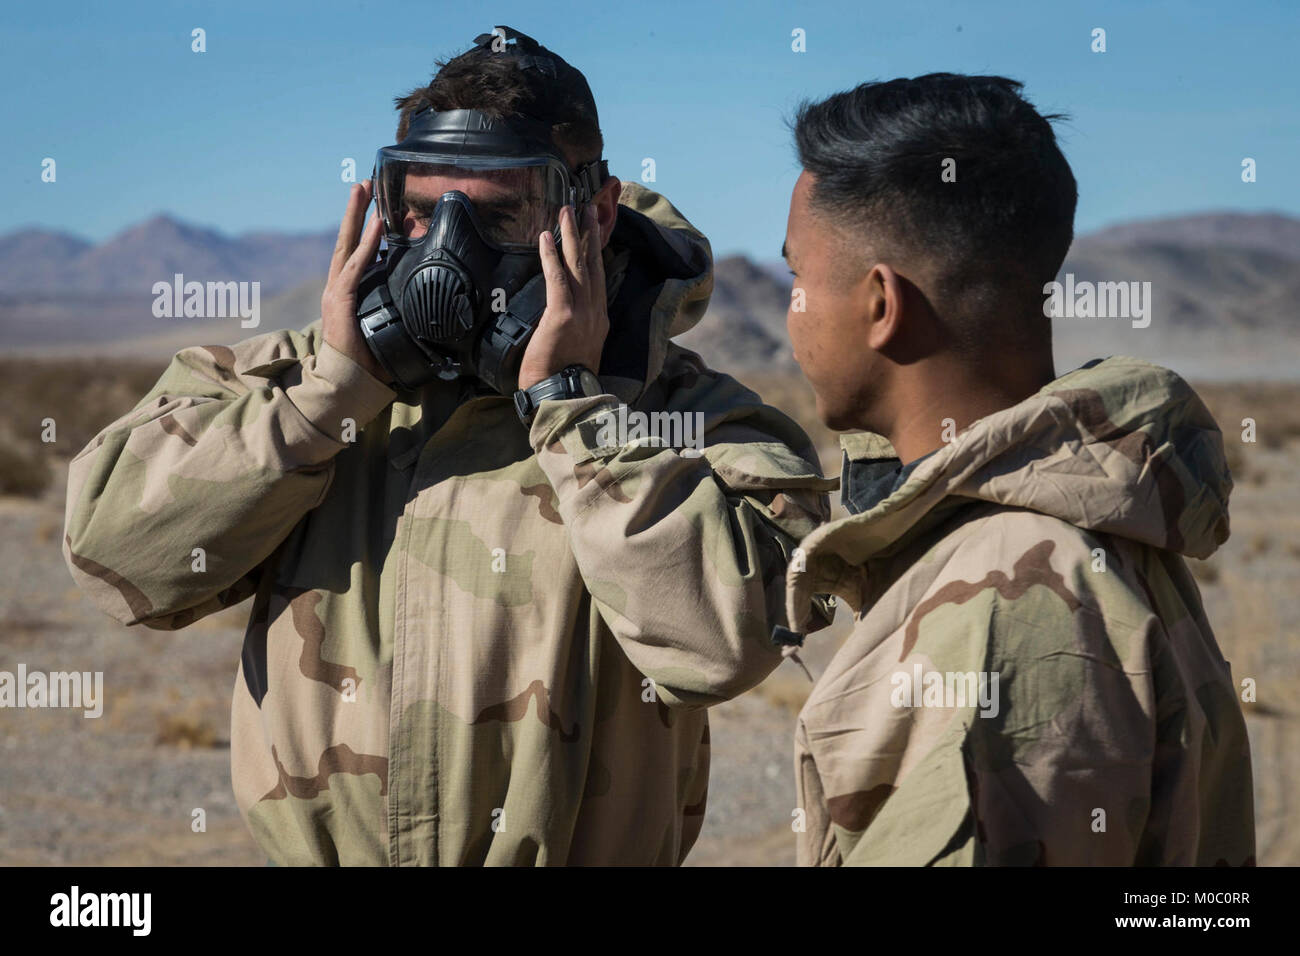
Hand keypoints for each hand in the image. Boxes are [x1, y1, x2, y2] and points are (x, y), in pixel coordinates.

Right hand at [321, 180, 389, 382]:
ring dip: (356, 216)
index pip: (357, 252)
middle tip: (364, 182)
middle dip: (355, 210)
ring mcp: (336, 291)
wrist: (348, 382)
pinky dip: (366, 245)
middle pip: (348, 240)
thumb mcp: (390, 328)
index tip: (376, 205)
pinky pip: (354, 267)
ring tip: (363, 190)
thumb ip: (402, 312)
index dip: (365, 228)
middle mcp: (339, 285)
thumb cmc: (370, 360)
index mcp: (349, 291)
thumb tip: (433, 305)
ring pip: (347, 245)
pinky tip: (374, 226)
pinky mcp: (340, 300)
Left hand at [517, 203, 608, 390]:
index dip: (597, 253)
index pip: (599, 279)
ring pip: (579, 265)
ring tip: (568, 210)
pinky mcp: (563, 315)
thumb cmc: (564, 382)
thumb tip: (564, 320)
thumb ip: (575, 331)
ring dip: (572, 234)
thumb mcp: (577, 352)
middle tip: (587, 207)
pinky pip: (557, 278)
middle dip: (590, 233)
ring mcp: (582, 312)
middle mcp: (596, 312)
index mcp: (600, 321)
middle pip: (594, 264)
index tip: (596, 231)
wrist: (564, 399)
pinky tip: (546, 236)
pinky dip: (552, 255)